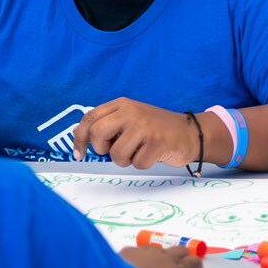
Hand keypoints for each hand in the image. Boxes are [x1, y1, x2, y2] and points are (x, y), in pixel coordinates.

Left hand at [74, 98, 201, 168]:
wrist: (190, 132)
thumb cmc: (156, 129)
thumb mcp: (130, 118)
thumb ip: (107, 123)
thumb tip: (78, 133)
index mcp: (123, 104)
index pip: (90, 118)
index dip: (80, 138)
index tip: (78, 153)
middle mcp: (132, 112)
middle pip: (98, 133)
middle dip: (102, 148)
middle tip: (114, 149)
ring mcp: (145, 126)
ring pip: (116, 154)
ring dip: (126, 159)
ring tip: (139, 150)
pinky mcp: (157, 142)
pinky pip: (136, 163)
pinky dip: (143, 163)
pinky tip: (152, 153)